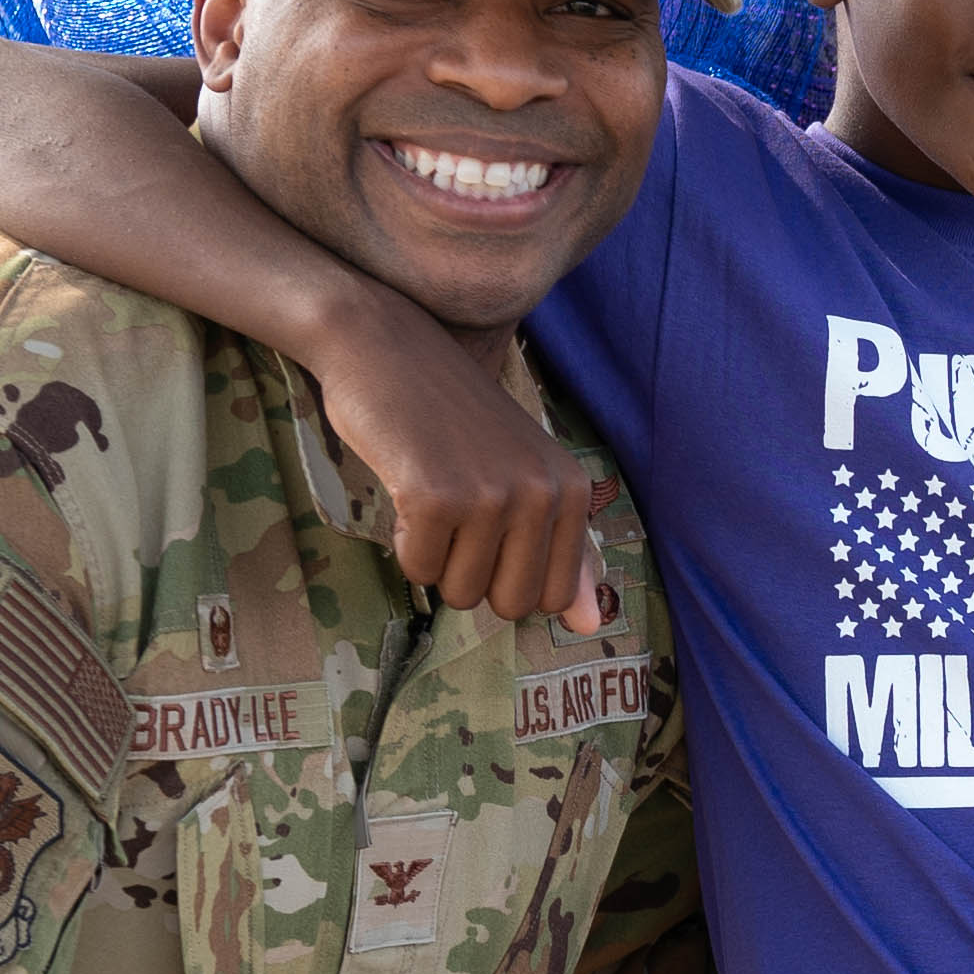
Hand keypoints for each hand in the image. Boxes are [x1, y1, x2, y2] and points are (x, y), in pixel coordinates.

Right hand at [306, 287, 611, 633]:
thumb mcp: (523, 474)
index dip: (508, 579)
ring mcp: (489, 494)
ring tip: (431, 495)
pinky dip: (402, 543)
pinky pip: (417, 570)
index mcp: (572, 490)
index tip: (488, 529)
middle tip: (455, 517)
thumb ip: (562, 551)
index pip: (553, 596)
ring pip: (460, 593)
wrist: (384, 346)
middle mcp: (541, 493)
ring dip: (434, 557)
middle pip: (509, 604)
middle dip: (471, 576)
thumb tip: (589, 627)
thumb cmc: (452, 416)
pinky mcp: (434, 497)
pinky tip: (406, 488)